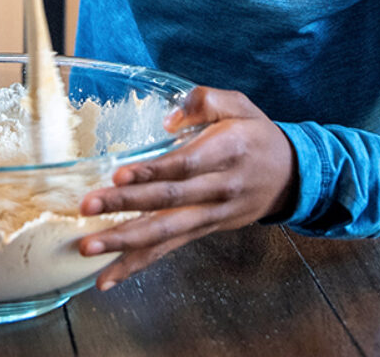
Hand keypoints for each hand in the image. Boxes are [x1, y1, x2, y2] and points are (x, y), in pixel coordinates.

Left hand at [76, 86, 297, 290]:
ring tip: (89, 248)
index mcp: (228, 151)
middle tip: (88, 207)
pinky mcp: (205, 231)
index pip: (186, 165)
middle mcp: (220, 188)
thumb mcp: (239, 104)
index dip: (153, 172)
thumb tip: (167, 121)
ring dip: (125, 242)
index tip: (120, 175)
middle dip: (125, 206)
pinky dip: (137, 265)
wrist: (291, 175)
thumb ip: (204, 101)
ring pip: (166, 232)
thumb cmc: (257, 134)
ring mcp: (212, 215)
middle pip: (169, 201)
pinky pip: (168, 249)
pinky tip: (107, 277)